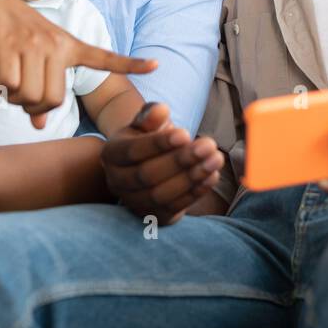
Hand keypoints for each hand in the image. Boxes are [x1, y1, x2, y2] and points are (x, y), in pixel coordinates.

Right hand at [0, 0, 155, 129]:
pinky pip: (9, 86)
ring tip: (6, 84)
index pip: (104, 57)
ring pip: (30, 96)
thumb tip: (40, 126)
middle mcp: (57, 45)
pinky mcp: (10, 46)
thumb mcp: (37, 61)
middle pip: (54, 99)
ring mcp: (34, 45)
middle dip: (35, 107)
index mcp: (70, 46)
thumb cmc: (17, 37)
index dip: (130, 63)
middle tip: (21, 97)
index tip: (156, 65)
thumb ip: (43, 92)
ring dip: (14, 99)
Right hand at [100, 102, 223, 225]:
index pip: (133, 151)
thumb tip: (161, 110)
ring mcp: (133, 202)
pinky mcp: (153, 217)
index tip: (186, 134)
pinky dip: (196, 193)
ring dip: (192, 178)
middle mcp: (116, 182)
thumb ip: (150, 115)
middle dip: (180, 161)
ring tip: (216, 159)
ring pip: (161, 194)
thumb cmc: (147, 137)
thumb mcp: (145, 123)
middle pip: (147, 175)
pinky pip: (174, 208)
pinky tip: (213, 176)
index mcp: (111, 154)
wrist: (146, 163)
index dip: (159, 144)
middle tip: (208, 145)